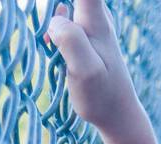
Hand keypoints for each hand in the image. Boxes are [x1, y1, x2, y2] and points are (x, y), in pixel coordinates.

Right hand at [45, 1, 144, 139]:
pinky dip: (57, 12)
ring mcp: (88, 24)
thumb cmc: (102, 96)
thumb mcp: (85, 71)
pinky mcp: (83, 35)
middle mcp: (93, 15)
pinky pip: (67, 12)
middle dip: (59, 0)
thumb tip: (56, 17)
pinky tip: (48, 28)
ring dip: (58, 8)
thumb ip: (72, 42)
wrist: (118, 115)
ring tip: (42, 27)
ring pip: (69, 3)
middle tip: (41, 23)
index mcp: (94, 18)